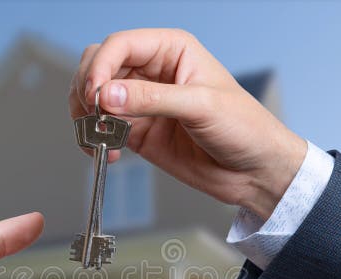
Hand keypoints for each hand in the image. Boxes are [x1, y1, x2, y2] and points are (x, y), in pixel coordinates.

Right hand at [69, 28, 307, 219]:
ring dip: (86, 116)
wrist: (255, 171)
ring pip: (95, 97)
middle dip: (87, 88)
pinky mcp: (138, 132)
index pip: (120, 45)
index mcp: (172, 50)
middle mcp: (153, 72)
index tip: (95, 94)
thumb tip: (108, 95)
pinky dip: (95, 140)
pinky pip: (103, 129)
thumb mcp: (202, 107)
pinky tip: (106, 152)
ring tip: (96, 137)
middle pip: (99, 66)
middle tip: (93, 115)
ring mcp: (143, 103)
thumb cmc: (245, 128)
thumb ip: (153, 99)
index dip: (101, 66)